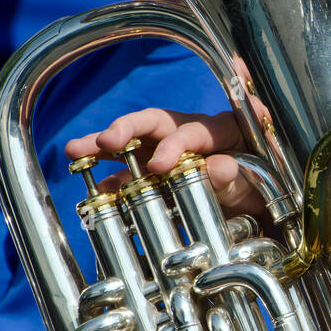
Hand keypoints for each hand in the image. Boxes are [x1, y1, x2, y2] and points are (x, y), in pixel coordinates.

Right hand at [65, 107, 265, 218]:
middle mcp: (187, 134)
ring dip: (102, 146)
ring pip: (133, 143)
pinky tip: (93, 191)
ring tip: (74, 150)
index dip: (176, 146)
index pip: (193, 131)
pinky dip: (110, 183)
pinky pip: (128, 176)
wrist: (252, 207)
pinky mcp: (153, 174)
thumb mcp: (252, 182)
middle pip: (154, 123)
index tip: (160, 166)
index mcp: (219, 130)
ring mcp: (166, 152)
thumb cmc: (255, 186)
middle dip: (127, 129)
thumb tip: (219, 167)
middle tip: (106, 141)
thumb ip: (235, 174)